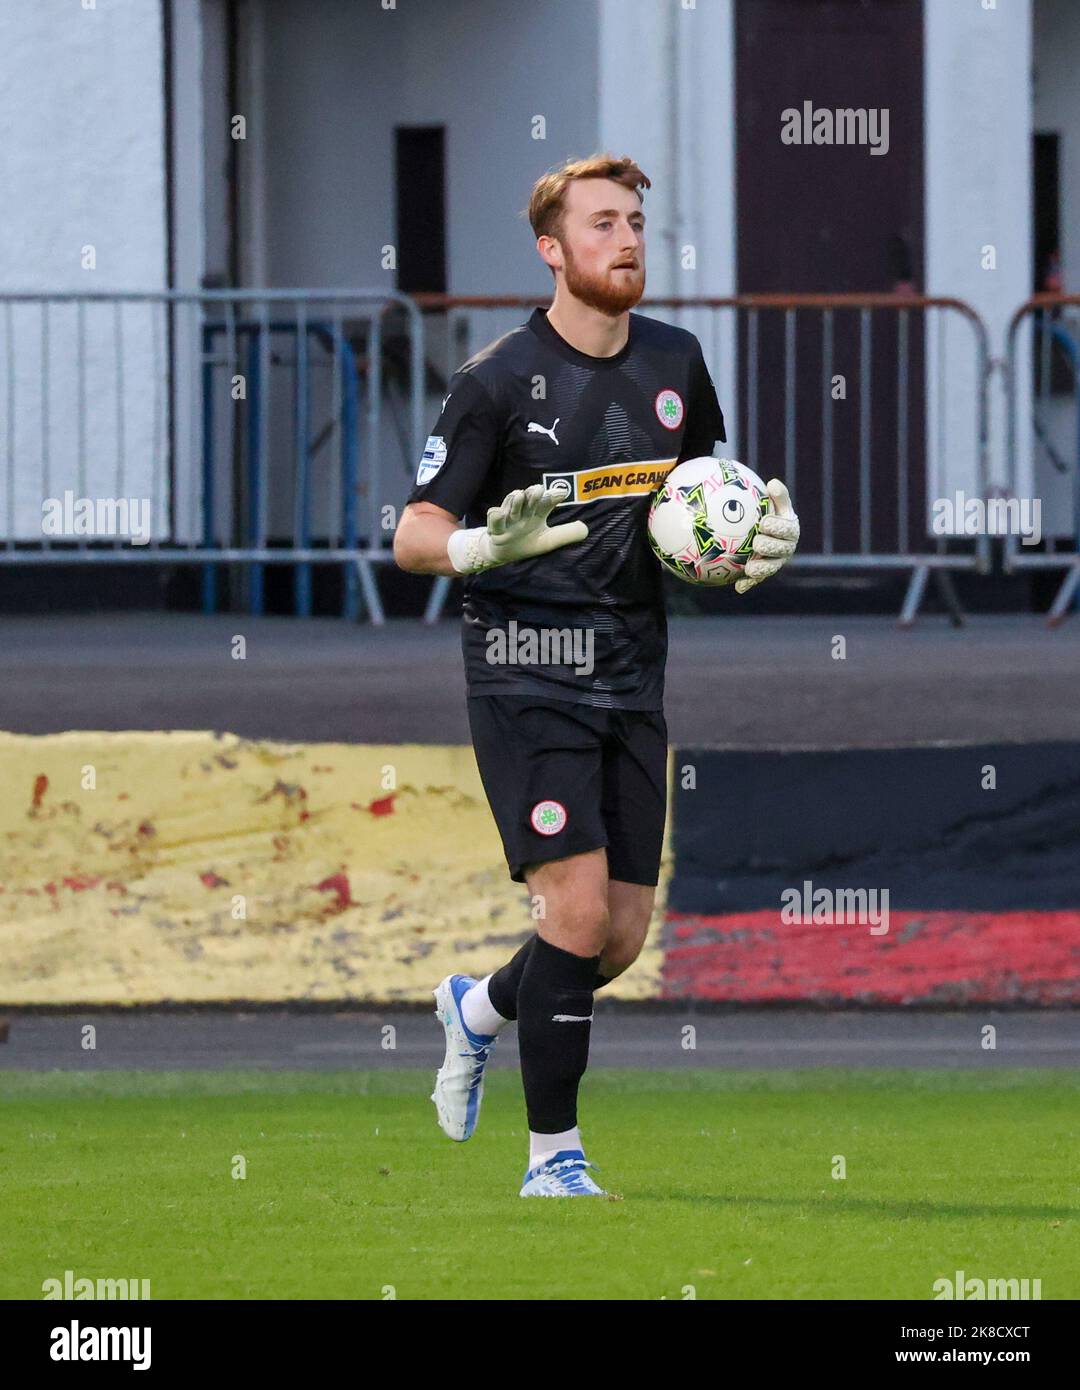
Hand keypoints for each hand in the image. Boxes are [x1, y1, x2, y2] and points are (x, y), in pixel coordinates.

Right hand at [447, 484, 587, 573]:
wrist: (503, 554)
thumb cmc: (526, 542)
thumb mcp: (548, 541)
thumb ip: (566, 534)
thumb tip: (586, 529)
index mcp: (536, 514)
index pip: (546, 503)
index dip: (553, 497)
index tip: (562, 493)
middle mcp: (523, 513)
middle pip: (528, 501)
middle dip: (533, 495)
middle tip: (538, 489)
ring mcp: (509, 520)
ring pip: (511, 507)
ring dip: (515, 501)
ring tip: (519, 495)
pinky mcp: (496, 530)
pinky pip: (494, 521)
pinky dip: (495, 516)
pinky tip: (498, 512)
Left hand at [735, 479, 799, 593]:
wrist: (759, 530)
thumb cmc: (767, 511)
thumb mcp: (775, 502)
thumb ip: (778, 495)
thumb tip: (773, 483)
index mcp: (790, 530)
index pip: (787, 529)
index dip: (778, 527)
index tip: (764, 522)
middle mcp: (786, 549)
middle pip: (780, 550)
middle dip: (770, 547)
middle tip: (757, 543)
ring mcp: (775, 563)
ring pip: (770, 568)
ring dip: (761, 569)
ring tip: (750, 568)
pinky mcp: (763, 574)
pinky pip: (756, 580)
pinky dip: (748, 584)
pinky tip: (739, 587)